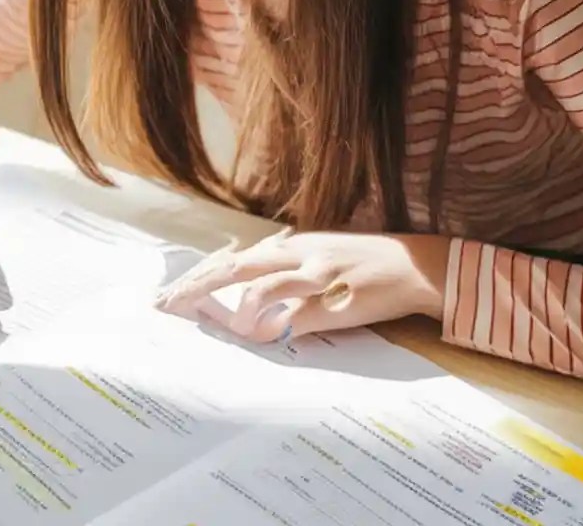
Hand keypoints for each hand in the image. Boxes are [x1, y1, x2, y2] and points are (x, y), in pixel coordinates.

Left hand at [154, 230, 446, 342]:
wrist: (415, 264)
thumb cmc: (363, 264)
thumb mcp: (318, 259)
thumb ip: (282, 273)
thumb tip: (243, 294)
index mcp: (290, 246)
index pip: (234, 258)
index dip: (200, 275)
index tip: (171, 292)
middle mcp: (298, 254)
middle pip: (236, 266)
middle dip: (198, 286)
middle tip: (167, 304)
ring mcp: (317, 274)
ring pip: (264, 284)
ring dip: (233, 307)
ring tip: (211, 324)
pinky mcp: (337, 299)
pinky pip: (297, 316)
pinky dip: (273, 326)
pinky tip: (254, 335)